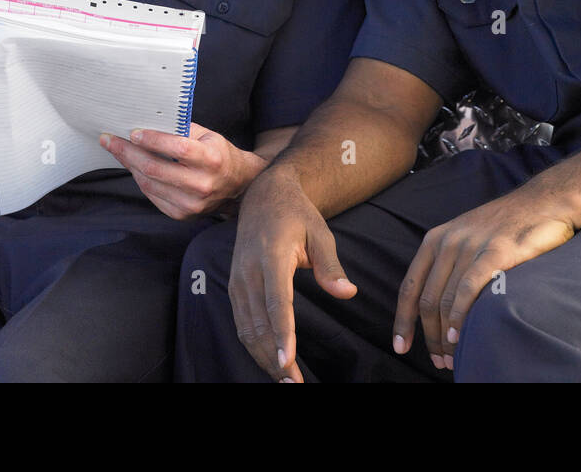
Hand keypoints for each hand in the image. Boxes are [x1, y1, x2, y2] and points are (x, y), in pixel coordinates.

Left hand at [99, 123, 264, 219]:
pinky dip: (140, 179)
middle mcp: (201, 184)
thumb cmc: (219, 155)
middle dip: (128, 153)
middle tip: (110, 140)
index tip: (132, 132)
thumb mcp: (208, 136)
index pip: (177, 149)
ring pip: (149, 183)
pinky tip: (134, 167)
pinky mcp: (181, 214)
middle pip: (155, 168)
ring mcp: (190, 203)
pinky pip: (152, 195)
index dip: (152, 140)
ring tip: (118, 151)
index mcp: (211, 159)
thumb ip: (181, 130)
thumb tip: (148, 122)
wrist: (238, 186)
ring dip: (129, 166)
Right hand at [228, 169, 357, 381]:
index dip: (283, 333)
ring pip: (246, 328)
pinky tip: (269, 361)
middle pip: (259, 323)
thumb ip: (330, 265)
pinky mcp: (234, 286)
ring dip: (263, 357)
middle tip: (294, 384)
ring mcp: (237, 279)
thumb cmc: (297, 215)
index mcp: (272, 255)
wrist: (263, 196)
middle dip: (274, 357)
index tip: (288, 361)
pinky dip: (253, 346)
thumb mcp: (320, 232)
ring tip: (284, 380)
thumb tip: (347, 292)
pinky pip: (241, 323)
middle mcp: (249, 270)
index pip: (277, 301)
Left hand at [393, 184, 574, 371]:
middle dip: (428, 337)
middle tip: (439, 362)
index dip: (402, 321)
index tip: (400, 346)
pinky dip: (460, 317)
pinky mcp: (494, 252)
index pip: (410, 287)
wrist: (544, 201)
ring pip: (446, 300)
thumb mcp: (467, 236)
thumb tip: (439, 308)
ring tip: (451, 358)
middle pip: (427, 300)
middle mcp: (447, 242)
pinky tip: (459, 337)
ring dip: (445, 336)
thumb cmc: (507, 225)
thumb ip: (450, 264)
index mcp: (435, 239)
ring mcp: (470, 246)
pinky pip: (468, 290)